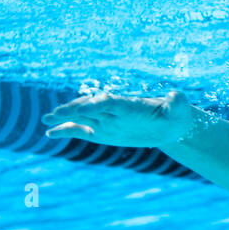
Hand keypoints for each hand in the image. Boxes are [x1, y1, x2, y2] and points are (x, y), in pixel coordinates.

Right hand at [41, 90, 196, 147]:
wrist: (170, 123)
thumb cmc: (176, 113)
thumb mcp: (180, 108)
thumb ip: (176, 102)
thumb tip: (176, 97)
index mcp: (130, 105)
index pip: (110, 103)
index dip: (96, 105)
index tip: (82, 109)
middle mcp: (114, 111)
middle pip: (91, 107)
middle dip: (74, 109)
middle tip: (56, 113)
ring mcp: (106, 121)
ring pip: (82, 117)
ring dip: (65, 117)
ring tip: (48, 119)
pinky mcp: (102, 131)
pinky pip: (81, 130)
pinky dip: (66, 130)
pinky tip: (50, 133)